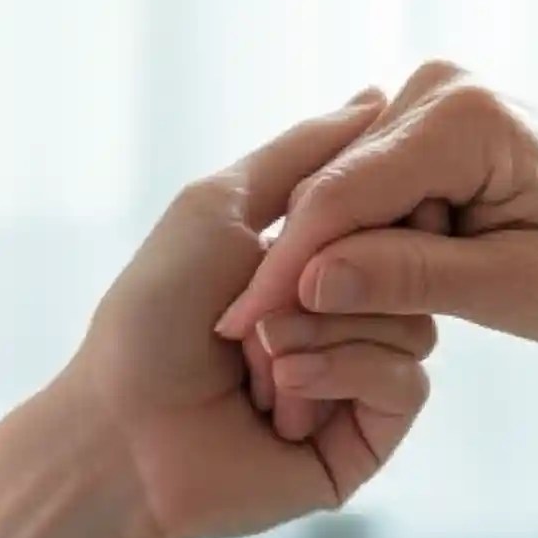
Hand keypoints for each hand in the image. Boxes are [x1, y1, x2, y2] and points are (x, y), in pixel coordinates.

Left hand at [65, 89, 431, 537]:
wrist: (122, 434)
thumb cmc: (154, 317)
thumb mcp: (222, 206)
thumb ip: (303, 153)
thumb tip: (377, 96)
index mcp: (320, 267)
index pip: (396, 219)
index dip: (384, 209)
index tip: (359, 208)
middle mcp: (346, 319)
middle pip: (413, 270)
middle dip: (336, 278)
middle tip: (265, 304)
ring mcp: (359, 380)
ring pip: (416, 328)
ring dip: (328, 329)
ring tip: (258, 357)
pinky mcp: (365, 440)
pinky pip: (408, 385)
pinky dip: (345, 373)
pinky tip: (282, 392)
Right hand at [216, 60, 537, 346]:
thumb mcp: (519, 288)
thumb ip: (411, 279)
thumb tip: (309, 283)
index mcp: (464, 119)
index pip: (340, 199)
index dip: (284, 271)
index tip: (240, 331)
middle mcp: (442, 91)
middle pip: (335, 191)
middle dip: (305, 270)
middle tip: (275, 351)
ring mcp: (440, 103)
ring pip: (350, 194)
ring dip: (342, 261)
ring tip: (343, 331)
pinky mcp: (443, 128)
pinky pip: (380, 190)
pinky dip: (373, 244)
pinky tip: (380, 290)